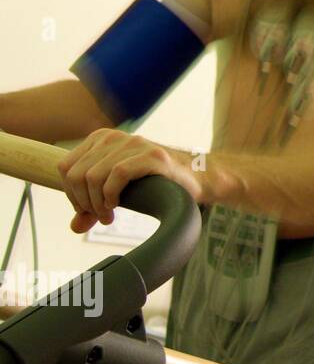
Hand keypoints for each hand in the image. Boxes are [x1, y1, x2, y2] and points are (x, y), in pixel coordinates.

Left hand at [56, 128, 201, 233]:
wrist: (198, 177)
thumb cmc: (157, 183)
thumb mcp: (119, 190)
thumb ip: (95, 204)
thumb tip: (75, 226)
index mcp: (101, 138)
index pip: (65, 167)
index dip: (71, 194)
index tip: (87, 210)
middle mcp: (114, 137)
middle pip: (76, 174)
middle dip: (83, 202)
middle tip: (101, 217)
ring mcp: (134, 144)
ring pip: (92, 176)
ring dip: (97, 204)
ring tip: (109, 216)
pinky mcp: (151, 156)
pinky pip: (117, 175)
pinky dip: (111, 195)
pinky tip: (118, 205)